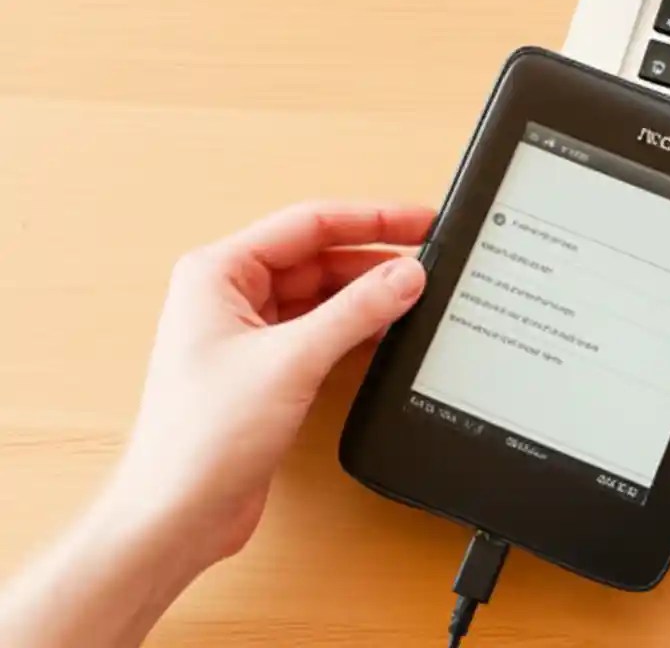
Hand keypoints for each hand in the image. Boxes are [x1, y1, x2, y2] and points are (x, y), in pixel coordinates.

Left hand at [0, 202, 434, 646]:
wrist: (179, 513)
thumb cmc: (200, 438)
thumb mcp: (292, 361)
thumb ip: (356, 312)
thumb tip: (405, 276)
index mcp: (217, 273)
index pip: (309, 225)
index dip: (371, 219)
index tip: (419, 221)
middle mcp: (229, 296)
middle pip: (319, 258)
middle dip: (374, 259)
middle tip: (429, 259)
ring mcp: (248, 333)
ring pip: (323, 295)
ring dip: (367, 296)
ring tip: (416, 295)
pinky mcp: (267, 369)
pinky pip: (321, 330)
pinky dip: (356, 328)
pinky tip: (389, 332)